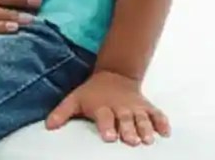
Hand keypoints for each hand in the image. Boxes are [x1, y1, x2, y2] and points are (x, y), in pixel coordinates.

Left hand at [45, 71, 170, 145]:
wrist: (114, 75)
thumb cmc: (92, 93)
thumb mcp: (75, 99)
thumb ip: (62, 113)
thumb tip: (48, 126)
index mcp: (102, 107)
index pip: (104, 117)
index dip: (107, 126)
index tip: (109, 137)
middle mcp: (120, 108)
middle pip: (125, 119)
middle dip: (129, 130)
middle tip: (131, 140)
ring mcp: (135, 108)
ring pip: (142, 118)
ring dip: (146, 128)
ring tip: (148, 139)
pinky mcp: (146, 107)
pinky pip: (157, 114)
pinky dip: (162, 121)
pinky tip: (166, 132)